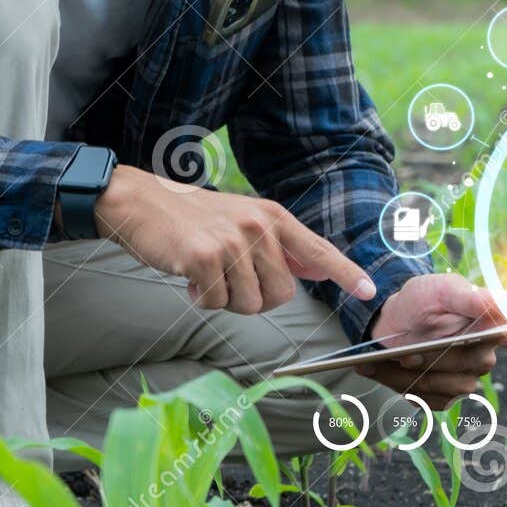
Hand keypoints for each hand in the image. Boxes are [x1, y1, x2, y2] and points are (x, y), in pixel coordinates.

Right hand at [93, 165, 374, 313]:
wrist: (137, 202)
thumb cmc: (191, 219)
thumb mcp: (242, 222)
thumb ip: (280, 247)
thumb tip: (319, 269)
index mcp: (272, 216)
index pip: (318, 249)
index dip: (345, 272)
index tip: (369, 291)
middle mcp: (259, 226)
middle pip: (282, 294)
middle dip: (255, 299)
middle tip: (228, 280)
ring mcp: (233, 240)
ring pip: (250, 304)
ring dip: (225, 300)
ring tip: (206, 273)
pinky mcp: (205, 256)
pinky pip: (218, 303)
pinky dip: (202, 299)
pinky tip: (187, 275)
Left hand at [357, 274, 506, 409]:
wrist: (388, 320)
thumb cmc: (420, 300)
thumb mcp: (443, 290)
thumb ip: (476, 298)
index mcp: (491, 325)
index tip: (506, 333)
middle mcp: (483, 354)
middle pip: (475, 364)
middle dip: (439, 356)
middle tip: (406, 349)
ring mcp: (465, 377)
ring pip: (453, 385)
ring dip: (417, 374)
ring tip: (390, 358)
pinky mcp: (443, 396)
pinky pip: (431, 399)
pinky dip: (403, 385)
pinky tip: (384, 369)